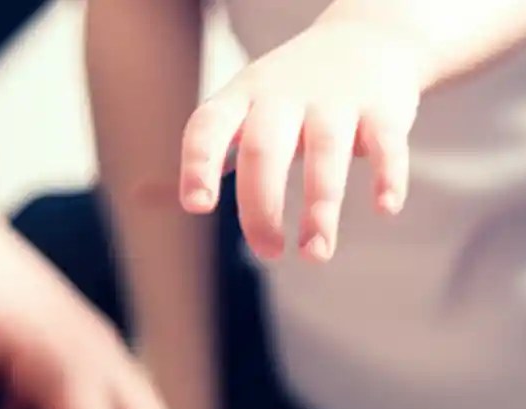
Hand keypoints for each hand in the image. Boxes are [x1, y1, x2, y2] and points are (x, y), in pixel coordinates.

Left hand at [178, 20, 425, 260]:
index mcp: (240, 98)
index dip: (197, 163)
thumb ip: (201, 157)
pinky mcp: (384, 108)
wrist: (371, 37)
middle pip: (264, 151)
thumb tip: (138, 197)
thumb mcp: (238, 110)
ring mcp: (336, 99)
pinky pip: (387, 143)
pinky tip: (385, 209)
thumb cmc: (288, 93)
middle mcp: (284, 96)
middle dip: (261, 208)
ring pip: (326, 153)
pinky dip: (387, 176)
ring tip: (315, 254)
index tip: (197, 206)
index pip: (207, 126)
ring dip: (321, 209)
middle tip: (267, 253)